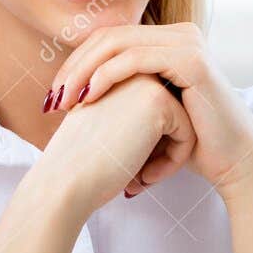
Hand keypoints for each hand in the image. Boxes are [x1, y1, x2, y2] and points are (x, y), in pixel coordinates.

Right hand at [36, 74, 195, 216]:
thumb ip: (129, 116)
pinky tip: (146, 177)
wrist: (64, 181)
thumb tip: (160, 127)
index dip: (145, 144)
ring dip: (167, 156)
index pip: (152, 111)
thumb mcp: (102, 127)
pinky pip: (187, 133)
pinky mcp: (159, 101)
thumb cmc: (79, 164)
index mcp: (112, 74)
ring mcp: (144, 81)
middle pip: (169, 114)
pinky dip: (173, 162)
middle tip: (135, 177)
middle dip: (158, 150)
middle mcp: (129, 70)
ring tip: (140, 178)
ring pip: (181, 122)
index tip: (124, 165)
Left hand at [48, 23, 252, 198]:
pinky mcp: (192, 60)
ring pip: (118, 44)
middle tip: (51, 99)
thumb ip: (124, 95)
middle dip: (74, 67)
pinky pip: (137, 58)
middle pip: (109, 37)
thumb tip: (76, 94)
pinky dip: (106, 75)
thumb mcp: (151, 114)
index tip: (54, 97)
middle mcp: (180, 34)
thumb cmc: (193, 146)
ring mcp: (188, 43)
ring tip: (64, 101)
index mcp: (169, 42)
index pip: (110, 41)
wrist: (234, 164)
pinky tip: (87, 97)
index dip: (76, 64)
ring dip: (83, 71)